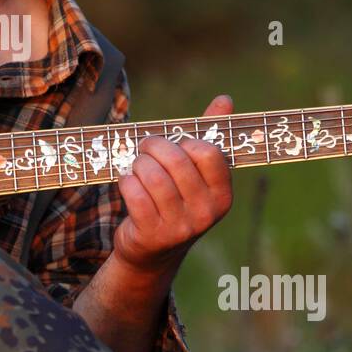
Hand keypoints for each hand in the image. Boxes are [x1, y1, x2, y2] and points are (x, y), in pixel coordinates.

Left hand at [112, 94, 234, 278]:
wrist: (154, 251)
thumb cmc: (177, 199)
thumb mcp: (196, 173)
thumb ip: (209, 135)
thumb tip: (225, 100)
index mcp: (222, 195)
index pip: (209, 153)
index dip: (186, 141)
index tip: (175, 144)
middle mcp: (205, 213)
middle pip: (177, 161)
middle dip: (154, 147)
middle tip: (146, 147)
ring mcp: (179, 227)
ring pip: (153, 176)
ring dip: (138, 164)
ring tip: (137, 166)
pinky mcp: (152, 234)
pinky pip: (134, 194)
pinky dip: (126, 181)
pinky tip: (128, 182)